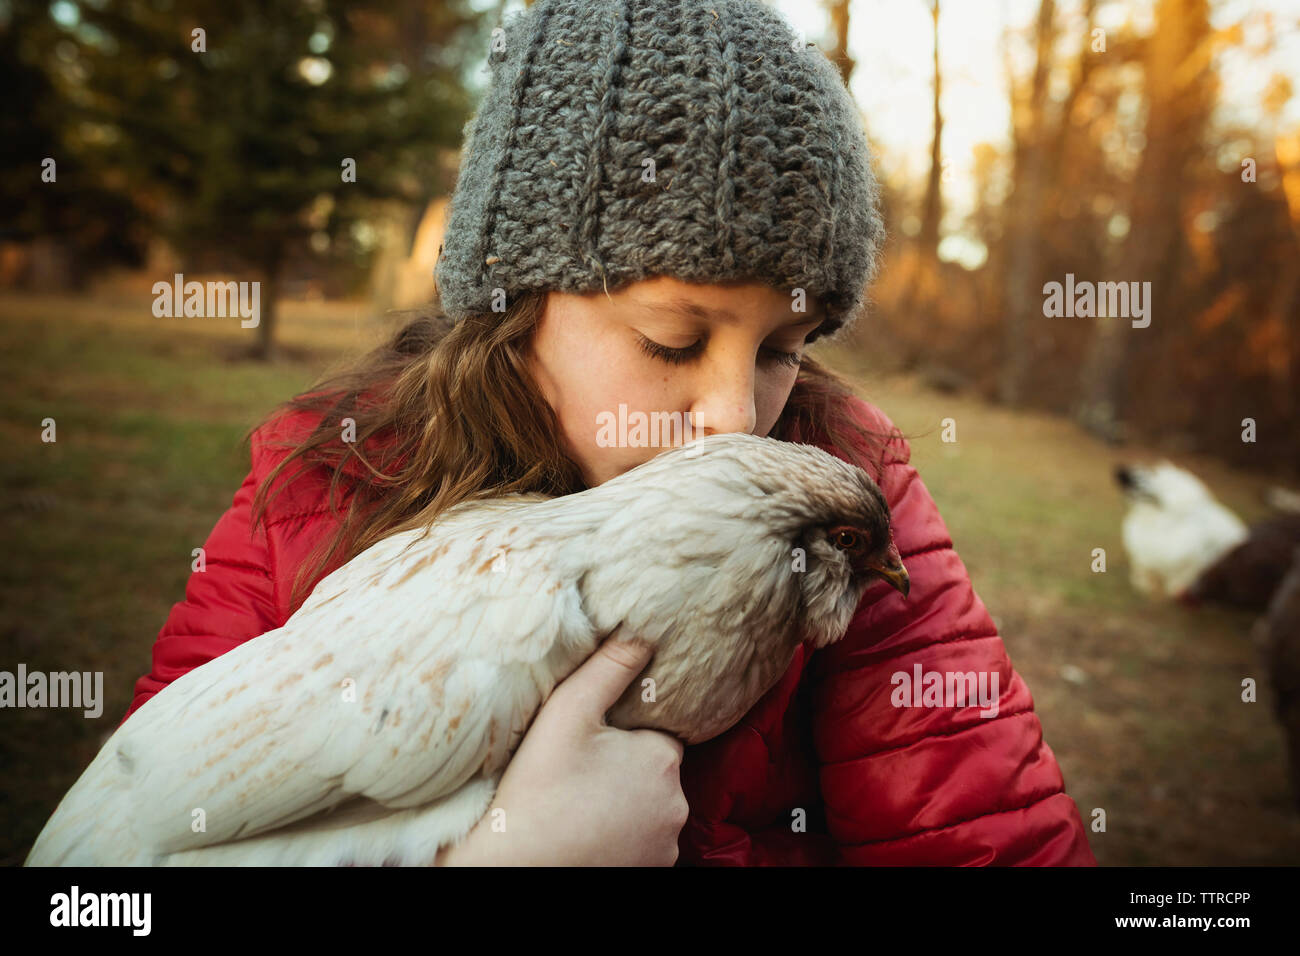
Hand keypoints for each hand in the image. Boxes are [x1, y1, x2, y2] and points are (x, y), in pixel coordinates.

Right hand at [435, 635, 688, 864]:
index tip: (594, 739)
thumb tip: (644, 634)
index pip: (659, 731)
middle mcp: (676, 804)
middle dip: (626, 766)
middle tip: (580, 770)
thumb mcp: (568, 712)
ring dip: (626, 802)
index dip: (626, 731)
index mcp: (663, 759)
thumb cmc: (537, 789)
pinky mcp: (651, 868)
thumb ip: (608, 668)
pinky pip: (643, 840)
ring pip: (650, 807)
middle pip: (655, 770)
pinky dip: (622, 834)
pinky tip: (586, 827)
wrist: (516, 868)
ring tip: (579, 800)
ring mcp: (666, 844)